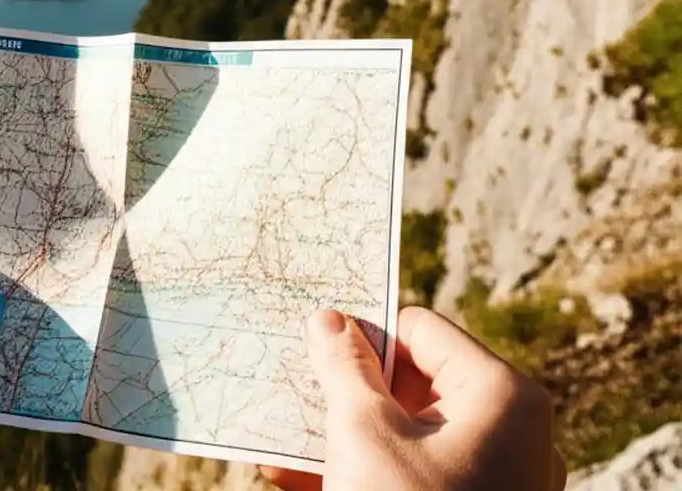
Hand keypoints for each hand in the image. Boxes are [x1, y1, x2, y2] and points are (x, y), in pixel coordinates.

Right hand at [262, 307, 565, 490]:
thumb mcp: (362, 432)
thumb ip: (344, 368)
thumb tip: (330, 321)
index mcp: (501, 395)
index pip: (419, 332)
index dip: (362, 335)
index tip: (312, 346)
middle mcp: (512, 432)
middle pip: (416, 383)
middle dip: (348, 390)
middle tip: (295, 386)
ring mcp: (498, 478)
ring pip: (409, 434)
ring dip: (344, 433)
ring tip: (284, 434)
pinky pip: (414, 475)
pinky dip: (364, 470)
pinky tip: (296, 476)